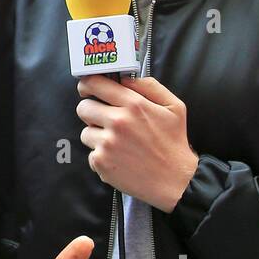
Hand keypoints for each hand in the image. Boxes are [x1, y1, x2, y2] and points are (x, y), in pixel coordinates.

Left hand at [76, 75, 198, 211]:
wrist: (175, 181)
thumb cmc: (174, 143)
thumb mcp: (173, 106)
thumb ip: (149, 86)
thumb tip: (126, 78)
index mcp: (133, 104)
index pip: (94, 84)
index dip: (87, 85)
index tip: (88, 89)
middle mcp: (117, 121)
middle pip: (83, 107)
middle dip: (92, 112)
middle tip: (105, 119)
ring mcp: (107, 143)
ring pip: (85, 132)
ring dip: (97, 136)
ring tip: (118, 143)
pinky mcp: (101, 162)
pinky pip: (90, 153)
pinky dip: (101, 156)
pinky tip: (119, 158)